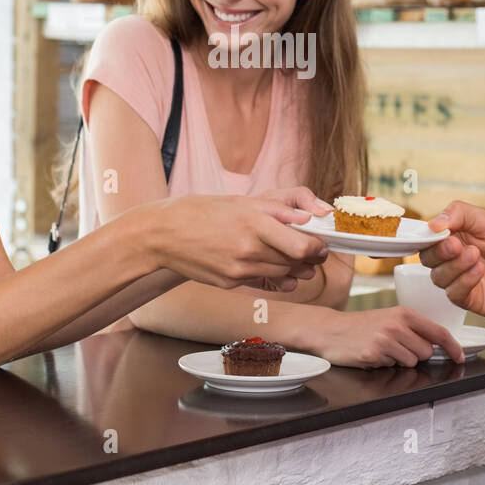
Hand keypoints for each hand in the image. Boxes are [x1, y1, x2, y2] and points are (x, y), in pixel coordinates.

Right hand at [140, 193, 328, 290]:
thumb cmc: (203, 211)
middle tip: (314, 251)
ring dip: (293, 268)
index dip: (318, 247)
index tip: (321, 243)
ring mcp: (239, 269)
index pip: (302, 246)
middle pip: (295, 262)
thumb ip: (280, 210)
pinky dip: (272, 276)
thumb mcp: (243, 201)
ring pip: (282, 275)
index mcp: (255, 222)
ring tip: (293, 258)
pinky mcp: (230, 282)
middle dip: (310, 258)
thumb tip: (313, 217)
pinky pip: (262, 282)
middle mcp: (248, 249)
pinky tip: (270, 266)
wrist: (164, 234)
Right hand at [310, 306, 465, 366]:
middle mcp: (397, 325)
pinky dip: (384, 364)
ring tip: (382, 350)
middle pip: (426, 352)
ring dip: (399, 360)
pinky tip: (372, 354)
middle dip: (415, 354)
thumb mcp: (389, 318)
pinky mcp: (374, 354)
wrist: (330, 330)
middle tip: (396, 347)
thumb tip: (438, 343)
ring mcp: (385, 340)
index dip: (453, 347)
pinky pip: (391, 367)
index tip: (459, 356)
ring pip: (411, 362)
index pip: (438, 332)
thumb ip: (413, 328)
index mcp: (404, 313)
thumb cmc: (361, 325)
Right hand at [420, 201, 484, 318]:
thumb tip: (434, 223)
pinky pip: (454, 294)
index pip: (428, 238)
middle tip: (456, 245)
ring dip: (455, 266)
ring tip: (476, 256)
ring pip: (438, 277)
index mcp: (455, 237)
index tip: (437, 232)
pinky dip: (464, 281)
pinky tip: (479, 271)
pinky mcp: (470, 299)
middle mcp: (454, 259)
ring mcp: (461, 280)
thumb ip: (460, 214)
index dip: (427, 236)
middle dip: (440, 252)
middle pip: (427, 259)